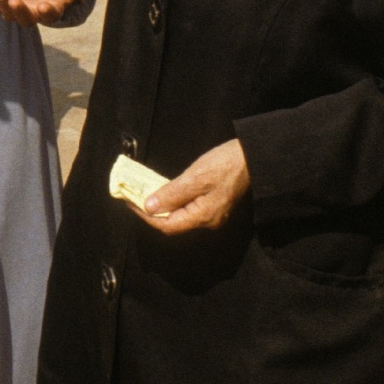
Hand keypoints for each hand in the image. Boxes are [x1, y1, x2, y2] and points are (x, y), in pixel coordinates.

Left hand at [0, 0, 111, 25]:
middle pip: (25, 18)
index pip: (49, 16)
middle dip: (18, 10)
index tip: (45, 4)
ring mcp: (20, 8)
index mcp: (51, 10)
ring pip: (8, 13)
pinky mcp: (9, 1)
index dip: (46, 12)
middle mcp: (34, 13)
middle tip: (14, 0)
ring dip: (2, 4)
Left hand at [134, 138, 249, 234]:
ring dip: (161, 207)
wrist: (252, 157)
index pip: (167, 225)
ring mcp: (212, 214)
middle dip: (152, 212)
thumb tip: (149, 207)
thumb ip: (171, 194)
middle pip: (173, 223)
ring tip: (145, 194)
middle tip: (135, 197)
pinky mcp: (213, 205)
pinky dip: (173, 202)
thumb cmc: (226, 165)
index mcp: (203, 217)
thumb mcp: (195, 177)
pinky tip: (164, 191)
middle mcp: (208, 221)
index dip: (146, 216)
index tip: (130, 203)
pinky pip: (187, 209)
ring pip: (179, 216)